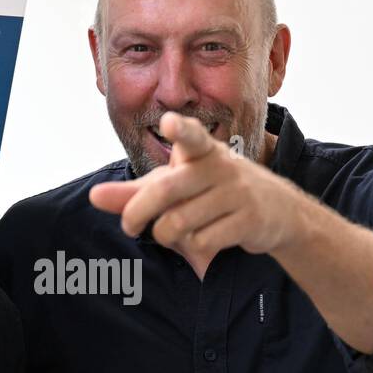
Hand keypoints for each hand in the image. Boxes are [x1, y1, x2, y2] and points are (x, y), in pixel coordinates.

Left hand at [89, 111, 305, 272]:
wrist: (279, 212)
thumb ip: (134, 193)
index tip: (170, 123)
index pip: (191, 136)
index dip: (181, 130)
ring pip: (178, 224)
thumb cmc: (213, 194)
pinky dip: (197, 249)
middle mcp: (219, 166)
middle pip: (164, 192)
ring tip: (179, 232)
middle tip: (130, 227)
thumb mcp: (176, 187)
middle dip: (137, 214)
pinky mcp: (249, 219)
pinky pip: (203, 242)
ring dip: (170, 237)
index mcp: (201, 151)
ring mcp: (237, 192)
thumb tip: (93, 196)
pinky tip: (208, 240)